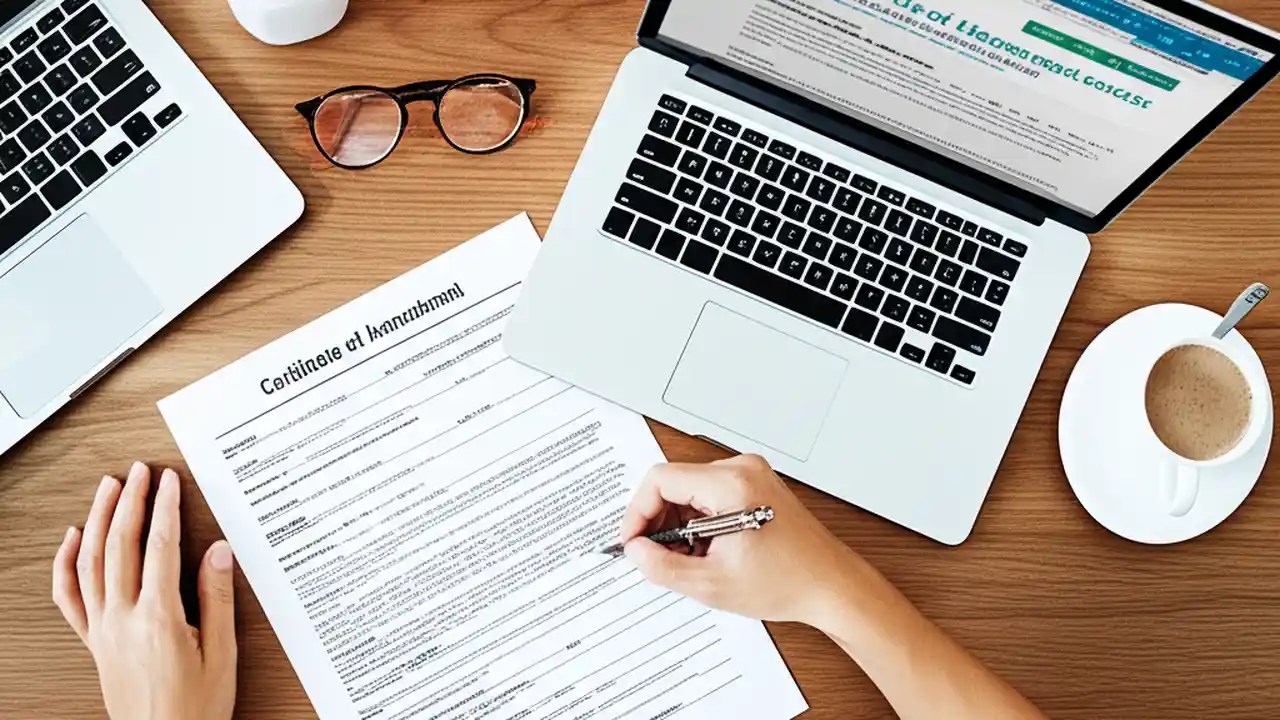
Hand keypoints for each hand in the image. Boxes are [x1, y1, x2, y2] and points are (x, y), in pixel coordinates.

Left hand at [51, 462, 237, 719]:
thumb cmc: (196, 708)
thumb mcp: (222, 654)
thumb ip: (217, 599)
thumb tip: (218, 552)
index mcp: (158, 619)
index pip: (160, 548)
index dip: (164, 509)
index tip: (169, 482)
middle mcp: (123, 620)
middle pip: (120, 547)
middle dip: (130, 502)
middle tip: (139, 472)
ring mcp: (102, 631)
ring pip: (91, 563)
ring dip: (99, 520)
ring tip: (109, 489)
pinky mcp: (94, 642)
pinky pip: (69, 598)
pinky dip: (66, 565)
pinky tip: (73, 540)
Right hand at [619, 454, 862, 626]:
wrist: (831, 586)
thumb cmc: (788, 582)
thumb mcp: (711, 583)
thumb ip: (662, 566)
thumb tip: (635, 551)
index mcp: (731, 484)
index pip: (661, 480)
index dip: (638, 512)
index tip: (633, 541)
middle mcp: (742, 470)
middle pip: (675, 482)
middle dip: (659, 521)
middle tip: (658, 556)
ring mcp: (752, 475)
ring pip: (691, 490)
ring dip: (680, 523)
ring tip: (690, 559)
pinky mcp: (757, 486)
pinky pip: (711, 494)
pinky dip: (700, 521)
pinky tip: (708, 550)